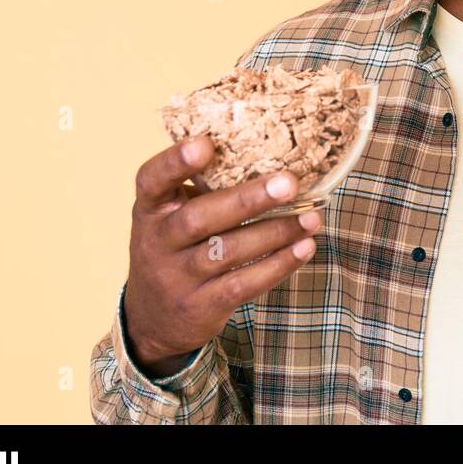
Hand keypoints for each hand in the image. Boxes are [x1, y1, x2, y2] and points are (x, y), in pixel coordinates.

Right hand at [123, 135, 323, 377]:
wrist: (154, 320)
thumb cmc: (175, 249)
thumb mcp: (171, 217)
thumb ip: (202, 189)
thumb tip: (270, 151)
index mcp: (150, 209)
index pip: (151, 180)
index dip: (175, 161)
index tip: (206, 143)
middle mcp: (157, 242)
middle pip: (199, 217)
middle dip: (247, 199)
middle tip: (289, 183)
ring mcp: (177, 278)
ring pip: (228, 251)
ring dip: (276, 232)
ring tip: (311, 216)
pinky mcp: (201, 306)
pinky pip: (244, 284)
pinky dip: (278, 265)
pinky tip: (304, 247)